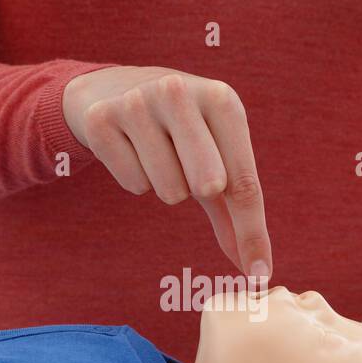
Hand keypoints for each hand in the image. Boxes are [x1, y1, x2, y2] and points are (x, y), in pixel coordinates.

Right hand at [63, 65, 271, 279]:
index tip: (260, 273)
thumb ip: (236, 208)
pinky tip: (131, 148)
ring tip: (157, 151)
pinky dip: (137, 178)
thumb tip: (255, 268)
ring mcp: (136, 103)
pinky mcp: (101, 121)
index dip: (252, 232)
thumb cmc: (181, 132)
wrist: (115, 88)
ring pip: (168, 190)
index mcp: (221, 99)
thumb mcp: (216, 154)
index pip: (244, 181)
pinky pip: (134, 185)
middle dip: (200, 191)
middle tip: (189, 166)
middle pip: (208, 185)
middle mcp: (179, 92)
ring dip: (166, 184)